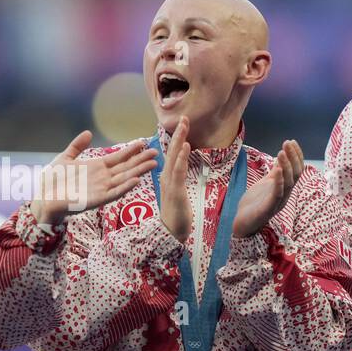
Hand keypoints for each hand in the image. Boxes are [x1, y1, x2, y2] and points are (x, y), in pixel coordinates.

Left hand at [30, 131, 158, 225]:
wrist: (45, 199)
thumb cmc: (54, 182)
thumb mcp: (65, 158)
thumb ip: (77, 146)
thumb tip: (88, 133)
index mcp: (96, 167)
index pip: (118, 157)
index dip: (131, 150)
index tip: (143, 142)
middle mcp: (102, 178)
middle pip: (126, 167)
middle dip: (141, 160)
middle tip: (156, 152)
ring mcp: (101, 189)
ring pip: (124, 178)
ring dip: (138, 171)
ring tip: (152, 164)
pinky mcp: (97, 199)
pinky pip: (114, 193)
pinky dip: (125, 187)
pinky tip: (136, 180)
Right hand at [159, 116, 191, 241]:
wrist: (170, 233)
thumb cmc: (175, 214)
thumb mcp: (177, 192)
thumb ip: (177, 178)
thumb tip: (178, 167)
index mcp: (168, 176)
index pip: (172, 154)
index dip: (177, 138)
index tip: (183, 124)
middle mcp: (166, 176)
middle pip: (172, 151)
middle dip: (178, 134)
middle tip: (184, 118)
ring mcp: (169, 183)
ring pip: (174, 157)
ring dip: (179, 140)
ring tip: (184, 125)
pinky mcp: (175, 191)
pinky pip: (178, 171)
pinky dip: (181, 158)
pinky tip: (185, 146)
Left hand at [233, 140, 303, 237]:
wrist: (243, 222)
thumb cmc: (255, 203)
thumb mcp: (266, 183)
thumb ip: (275, 173)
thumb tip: (282, 158)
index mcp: (285, 188)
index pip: (296, 170)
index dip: (296, 155)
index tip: (292, 141)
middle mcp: (285, 195)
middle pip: (295, 174)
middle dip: (293, 157)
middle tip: (287, 143)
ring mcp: (278, 202)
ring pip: (288, 183)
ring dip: (286, 166)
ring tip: (281, 152)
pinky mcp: (268, 209)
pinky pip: (277, 195)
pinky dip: (278, 182)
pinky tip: (276, 170)